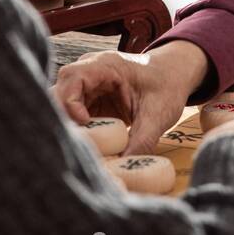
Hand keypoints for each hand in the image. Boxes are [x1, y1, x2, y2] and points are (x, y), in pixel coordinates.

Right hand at [53, 40, 209, 154]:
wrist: (174, 74)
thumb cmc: (167, 85)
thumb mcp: (158, 115)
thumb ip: (142, 142)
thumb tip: (124, 169)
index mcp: (105, 65)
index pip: (72, 77)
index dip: (70, 102)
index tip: (85, 123)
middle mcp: (89, 71)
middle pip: (59, 92)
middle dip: (63, 118)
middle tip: (76, 142)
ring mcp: (86, 86)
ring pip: (60, 105)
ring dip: (67, 126)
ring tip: (81, 146)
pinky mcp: (88, 101)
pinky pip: (71, 115)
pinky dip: (76, 131)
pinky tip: (87, 146)